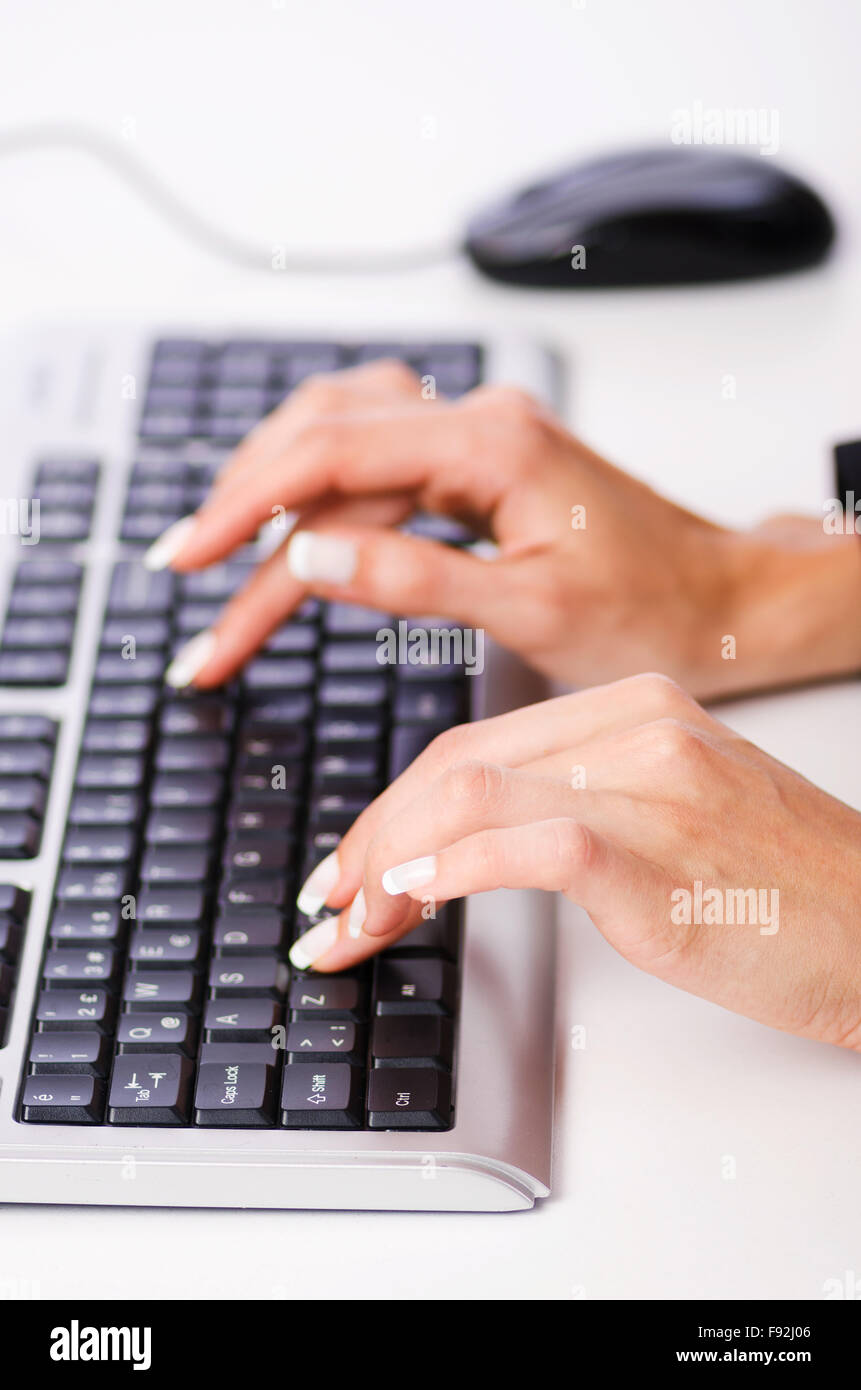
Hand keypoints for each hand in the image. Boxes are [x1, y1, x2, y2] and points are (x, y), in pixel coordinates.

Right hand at [146, 360, 860, 697]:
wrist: (719, 601)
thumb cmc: (652, 608)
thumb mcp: (532, 610)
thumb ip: (414, 579)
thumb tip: (309, 554)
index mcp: (491, 445)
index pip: (333, 453)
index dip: (247, 504)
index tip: (191, 557)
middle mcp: (476, 423)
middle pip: (324, 445)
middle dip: (244, 512)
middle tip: (186, 578)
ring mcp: (475, 439)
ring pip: (341, 443)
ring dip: (273, 492)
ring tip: (219, 551)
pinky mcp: (475, 467)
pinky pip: (375, 461)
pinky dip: (319, 492)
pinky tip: (290, 520)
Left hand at [288, 673, 860, 1051]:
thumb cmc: (785, 886)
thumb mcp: (675, 812)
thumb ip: (581, 803)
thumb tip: (474, 845)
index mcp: (634, 708)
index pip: (476, 744)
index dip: (397, 803)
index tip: (358, 858)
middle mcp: (634, 727)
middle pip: (456, 764)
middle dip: (372, 836)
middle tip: (331, 898)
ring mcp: (645, 782)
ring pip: (468, 793)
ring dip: (388, 861)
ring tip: (352, 920)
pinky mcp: (652, 850)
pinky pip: (521, 842)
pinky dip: (446, 866)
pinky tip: (407, 894)